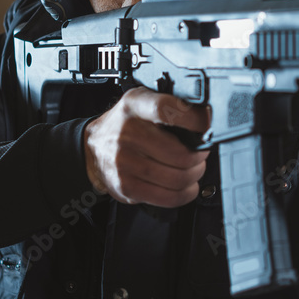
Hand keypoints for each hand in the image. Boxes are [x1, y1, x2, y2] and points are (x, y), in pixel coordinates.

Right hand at [83, 87, 210, 206]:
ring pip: (177, 178)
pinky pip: (167, 197)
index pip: (165, 109)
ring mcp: (124, 162)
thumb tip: (206, 116)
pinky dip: (185, 194)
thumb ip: (170, 105)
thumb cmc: (125, 123)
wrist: (92, 147)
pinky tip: (186, 186)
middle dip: (199, 157)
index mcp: (135, 105)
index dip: (193, 119)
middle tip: (201, 154)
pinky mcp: (126, 187)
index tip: (206, 126)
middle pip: (180, 154)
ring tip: (194, 170)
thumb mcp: (142, 101)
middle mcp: (127, 133)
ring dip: (194, 176)